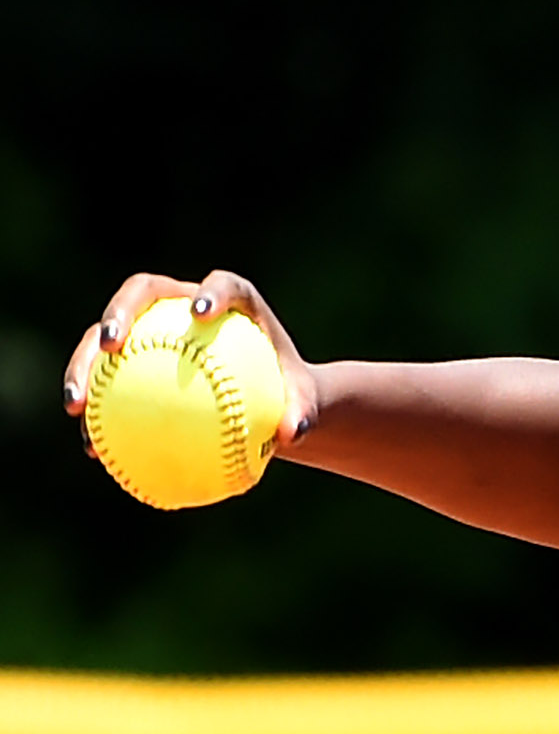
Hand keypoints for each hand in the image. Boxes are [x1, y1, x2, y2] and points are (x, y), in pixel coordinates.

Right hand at [62, 270, 319, 458]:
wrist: (267, 404)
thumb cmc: (288, 396)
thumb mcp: (304, 405)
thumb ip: (303, 412)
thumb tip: (293, 432)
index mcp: (234, 301)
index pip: (223, 285)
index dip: (210, 290)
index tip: (200, 312)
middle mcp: (185, 305)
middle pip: (141, 294)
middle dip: (118, 313)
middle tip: (111, 345)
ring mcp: (153, 328)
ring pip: (104, 338)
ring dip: (82, 366)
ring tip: (77, 405)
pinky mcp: (134, 360)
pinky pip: (106, 383)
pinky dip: (98, 414)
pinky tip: (92, 449)